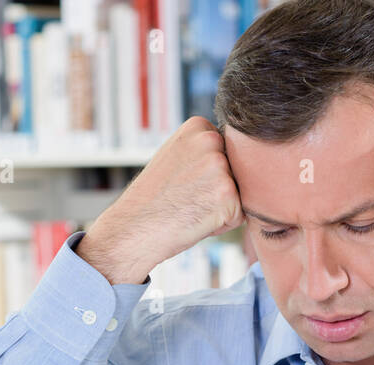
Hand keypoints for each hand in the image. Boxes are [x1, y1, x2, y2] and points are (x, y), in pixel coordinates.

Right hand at [77, 116, 244, 283]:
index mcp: (199, 126)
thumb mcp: (176, 157)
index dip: (208, 176)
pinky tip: (195, 220)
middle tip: (186, 197)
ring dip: (220, 208)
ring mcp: (219, 166)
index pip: (229, 154)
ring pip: (240, 194)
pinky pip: (239, 215)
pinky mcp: (227, 194)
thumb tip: (240, 153)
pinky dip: (221, 225)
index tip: (183, 181)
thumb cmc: (154, 200)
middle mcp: (211, 140)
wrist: (133, 228)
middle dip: (218, 191)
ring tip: (189, 208)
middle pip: (238, 173)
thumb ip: (203, 150)